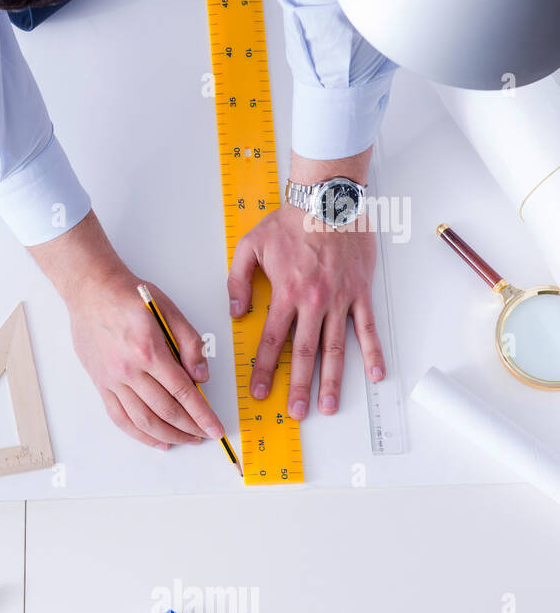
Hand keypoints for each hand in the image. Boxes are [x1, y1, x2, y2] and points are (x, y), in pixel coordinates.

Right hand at [29, 211, 225, 449]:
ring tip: (184, 440)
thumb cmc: (128, 296)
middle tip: (203, 435)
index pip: (182, 391)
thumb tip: (201, 377)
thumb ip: (190, 344)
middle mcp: (129, 369)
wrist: (91, 291)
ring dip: (167, 436)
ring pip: (142, 420)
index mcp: (149, 350)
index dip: (202, 414)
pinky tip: (154, 440)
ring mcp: (112, 379)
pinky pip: (119, 417)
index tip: (215, 429)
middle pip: (165, 411)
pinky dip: (138, 434)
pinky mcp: (100, 383)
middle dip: (189, 428)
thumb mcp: (169, 310)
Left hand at [226, 151, 385, 420]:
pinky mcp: (360, 293)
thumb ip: (238, 281)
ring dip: (333, 380)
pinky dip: (372, 353)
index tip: (260, 392)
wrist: (328, 200)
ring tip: (329, 405)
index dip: (265, 370)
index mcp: (285, 293)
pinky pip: (367, 328)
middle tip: (296, 412)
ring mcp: (340, 300)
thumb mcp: (250, 246)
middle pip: (305, 353)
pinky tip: (375, 375)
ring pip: (336, 348)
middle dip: (299, 387)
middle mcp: (313, 302)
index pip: (273, 341)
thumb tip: (236, 312)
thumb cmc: (290, 222)